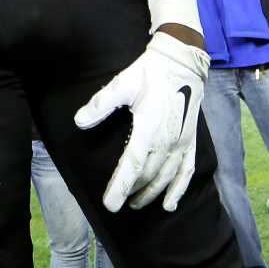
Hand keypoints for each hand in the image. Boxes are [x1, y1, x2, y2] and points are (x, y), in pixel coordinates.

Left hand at [72, 31, 210, 211]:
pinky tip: (170, 204)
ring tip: (137, 203)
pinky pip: (187, 171)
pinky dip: (178, 190)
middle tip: (119, 203)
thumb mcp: (122, 83)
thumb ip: (101, 103)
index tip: (110, 205)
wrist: (182, 62)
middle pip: (148, 175)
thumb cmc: (150, 73)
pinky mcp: (190, 140)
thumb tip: (78, 121)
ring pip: (166, 177)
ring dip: (151, 193)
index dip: (121, 187)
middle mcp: (167, 140)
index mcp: (149, 128)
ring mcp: (181, 142)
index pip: (132, 165)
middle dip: (133, 191)